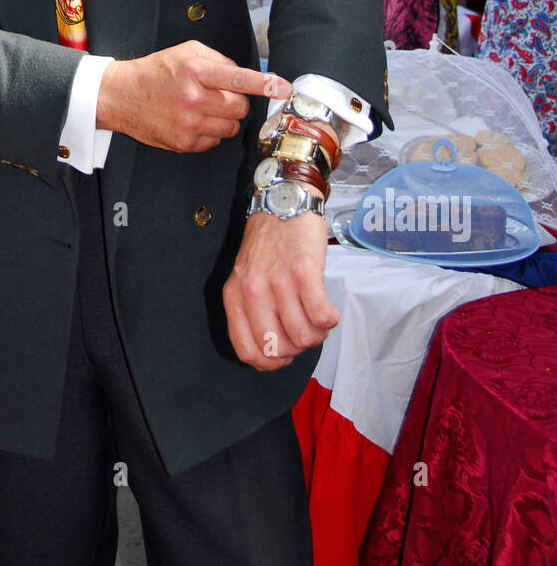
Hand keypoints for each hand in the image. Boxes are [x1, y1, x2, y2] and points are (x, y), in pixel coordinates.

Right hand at [97, 41, 291, 152]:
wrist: (121, 96)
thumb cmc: (156, 72)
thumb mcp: (186, 52)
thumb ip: (219, 60)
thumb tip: (243, 76)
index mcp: (196, 70)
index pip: (240, 79)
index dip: (266, 84)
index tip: (284, 89)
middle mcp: (193, 98)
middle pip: (240, 107)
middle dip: (236, 102)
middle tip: (219, 96)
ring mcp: (188, 123)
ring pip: (231, 127)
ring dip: (224, 118)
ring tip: (203, 108)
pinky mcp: (183, 143)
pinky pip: (215, 141)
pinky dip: (210, 132)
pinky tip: (192, 121)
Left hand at [223, 209, 338, 370]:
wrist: (284, 202)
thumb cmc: (268, 243)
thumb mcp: (245, 277)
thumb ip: (251, 310)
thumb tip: (272, 350)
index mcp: (235, 296)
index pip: (248, 351)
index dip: (270, 362)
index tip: (283, 355)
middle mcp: (253, 291)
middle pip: (278, 350)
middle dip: (296, 350)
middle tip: (304, 332)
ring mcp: (278, 282)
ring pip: (303, 337)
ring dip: (318, 335)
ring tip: (319, 319)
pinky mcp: (304, 272)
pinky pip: (320, 317)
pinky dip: (329, 321)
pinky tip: (329, 311)